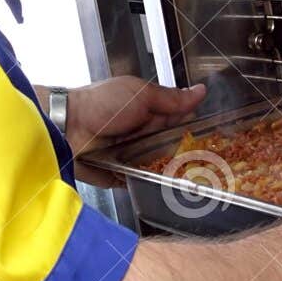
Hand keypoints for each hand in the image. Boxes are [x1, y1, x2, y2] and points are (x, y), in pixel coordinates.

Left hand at [61, 77, 206, 180]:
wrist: (66, 125)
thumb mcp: (141, 94)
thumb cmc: (100, 103)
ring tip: (190, 179)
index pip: (182, 123)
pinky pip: (141, 183)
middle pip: (175, 149)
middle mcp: (144, 136)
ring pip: (161, 169)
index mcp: (150, 113)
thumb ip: (172, 98)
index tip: (215, 138)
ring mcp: (133, 157)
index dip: (197, 131)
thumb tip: (200, 91)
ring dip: (171, 173)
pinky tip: (163, 188)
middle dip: (188, 156)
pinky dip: (149, 186)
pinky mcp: (120, 176)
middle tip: (207, 163)